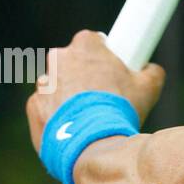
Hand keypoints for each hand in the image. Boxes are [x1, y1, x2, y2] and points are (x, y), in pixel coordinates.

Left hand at [26, 31, 163, 152]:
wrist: (92, 143)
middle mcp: (59, 59)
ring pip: (58, 84)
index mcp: (85, 45)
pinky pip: (47, 107)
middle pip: (73, 61)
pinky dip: (58, 115)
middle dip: (85, 73)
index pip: (93, 40)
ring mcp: (43, 83)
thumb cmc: (120, 108)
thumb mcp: (149, 86)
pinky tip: (75, 127)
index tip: (111, 67)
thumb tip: (150, 70)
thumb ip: (150, 71)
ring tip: (89, 115)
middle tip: (103, 93)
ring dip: (70, 95)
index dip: (104, 54)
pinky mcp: (33, 107)